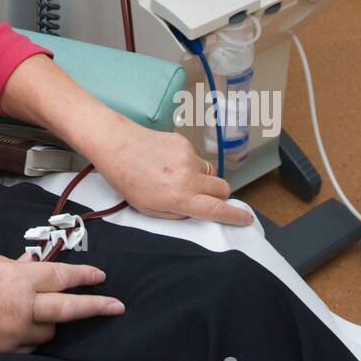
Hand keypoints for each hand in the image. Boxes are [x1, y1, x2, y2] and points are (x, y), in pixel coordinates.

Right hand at [0, 249, 123, 354]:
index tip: (101, 277)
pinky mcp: (5, 354)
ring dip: (49, 321)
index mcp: (18, 280)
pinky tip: (14, 327)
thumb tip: (30, 265)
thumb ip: (12, 265)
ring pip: (48, 331)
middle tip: (117, 307)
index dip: (85, 277)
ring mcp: (15, 336)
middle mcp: (23, 310)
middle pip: (69, 310)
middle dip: (97, 307)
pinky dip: (29, 336)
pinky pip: (28, 345)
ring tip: (34, 311)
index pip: (62, 277)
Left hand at [91, 119, 254, 226]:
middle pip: (223, 188)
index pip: (218, 209)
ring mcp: (188, 157)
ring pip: (210, 172)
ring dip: (202, 179)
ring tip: (176, 178)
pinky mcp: (184, 142)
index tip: (245, 218)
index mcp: (179, 197)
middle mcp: (188, 176)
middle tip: (204, 198)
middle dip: (219, 196)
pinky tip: (168, 163)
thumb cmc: (126, 178)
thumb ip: (177, 213)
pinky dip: (189, 164)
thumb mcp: (148, 208)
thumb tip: (197, 211)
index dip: (236, 216)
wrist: (114, 144)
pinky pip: (197, 158)